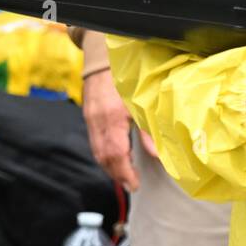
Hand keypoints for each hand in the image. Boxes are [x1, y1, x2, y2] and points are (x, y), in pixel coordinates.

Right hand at [82, 69, 139, 191]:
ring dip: (110, 167)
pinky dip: (104, 155)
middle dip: (117, 174)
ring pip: (96, 151)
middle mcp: (98, 121)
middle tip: (131, 186)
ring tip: (124, 177)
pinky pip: (94, 142)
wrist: (102, 60)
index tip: (135, 185)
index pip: (116, 154)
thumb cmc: (126, 79)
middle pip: (103, 156)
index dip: (125, 172)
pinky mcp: (88, 117)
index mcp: (113, 118)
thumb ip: (149, 130)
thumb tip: (158, 155)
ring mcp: (90, 119)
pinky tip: (115, 158)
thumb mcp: (142, 104)